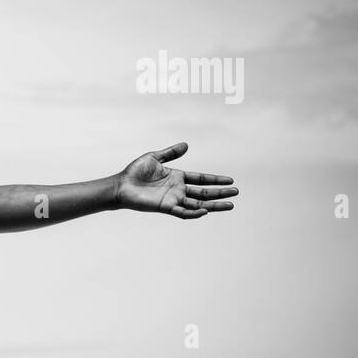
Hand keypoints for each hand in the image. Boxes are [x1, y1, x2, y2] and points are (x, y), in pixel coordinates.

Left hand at [116, 142, 236, 218]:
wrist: (121, 185)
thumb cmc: (134, 172)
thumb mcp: (154, 157)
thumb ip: (170, 153)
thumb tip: (186, 145)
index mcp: (177, 177)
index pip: (201, 179)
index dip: (215, 179)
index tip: (230, 180)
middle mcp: (178, 189)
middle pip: (204, 193)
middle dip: (220, 193)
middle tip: (236, 193)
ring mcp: (173, 199)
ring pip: (198, 205)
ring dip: (214, 205)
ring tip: (230, 205)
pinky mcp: (165, 207)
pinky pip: (183, 212)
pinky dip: (194, 213)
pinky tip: (205, 211)